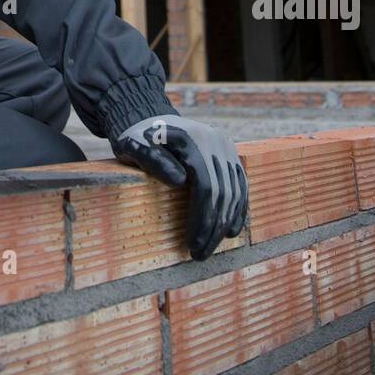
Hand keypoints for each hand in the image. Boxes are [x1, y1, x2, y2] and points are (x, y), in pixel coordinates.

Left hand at [111, 115, 247, 260]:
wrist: (149, 119)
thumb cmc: (137, 138)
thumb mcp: (134, 146)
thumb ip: (152, 159)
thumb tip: (181, 181)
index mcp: (194, 139)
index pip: (206, 187)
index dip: (201, 219)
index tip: (190, 245)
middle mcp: (216, 141)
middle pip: (223, 193)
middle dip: (213, 228)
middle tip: (199, 255)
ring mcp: (226, 147)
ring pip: (234, 192)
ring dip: (224, 224)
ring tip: (209, 248)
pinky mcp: (230, 155)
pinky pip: (240, 185)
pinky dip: (238, 209)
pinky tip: (231, 231)